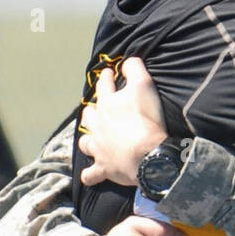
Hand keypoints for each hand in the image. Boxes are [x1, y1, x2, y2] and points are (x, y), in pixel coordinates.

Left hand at [79, 57, 167, 185]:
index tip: (109, 73)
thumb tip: (127, 61)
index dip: (106, 78)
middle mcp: (98, 125)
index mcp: (107, 104)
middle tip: (99, 110)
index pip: (104, 86)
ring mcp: (99, 148)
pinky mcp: (104, 168)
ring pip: (86, 142)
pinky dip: (90, 174)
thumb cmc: (146, 120)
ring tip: (92, 139)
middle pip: (89, 115)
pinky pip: (92, 174)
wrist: (148, 155)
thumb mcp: (144, 86)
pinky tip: (90, 174)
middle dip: (93, 110)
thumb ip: (135, 69)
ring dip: (88, 140)